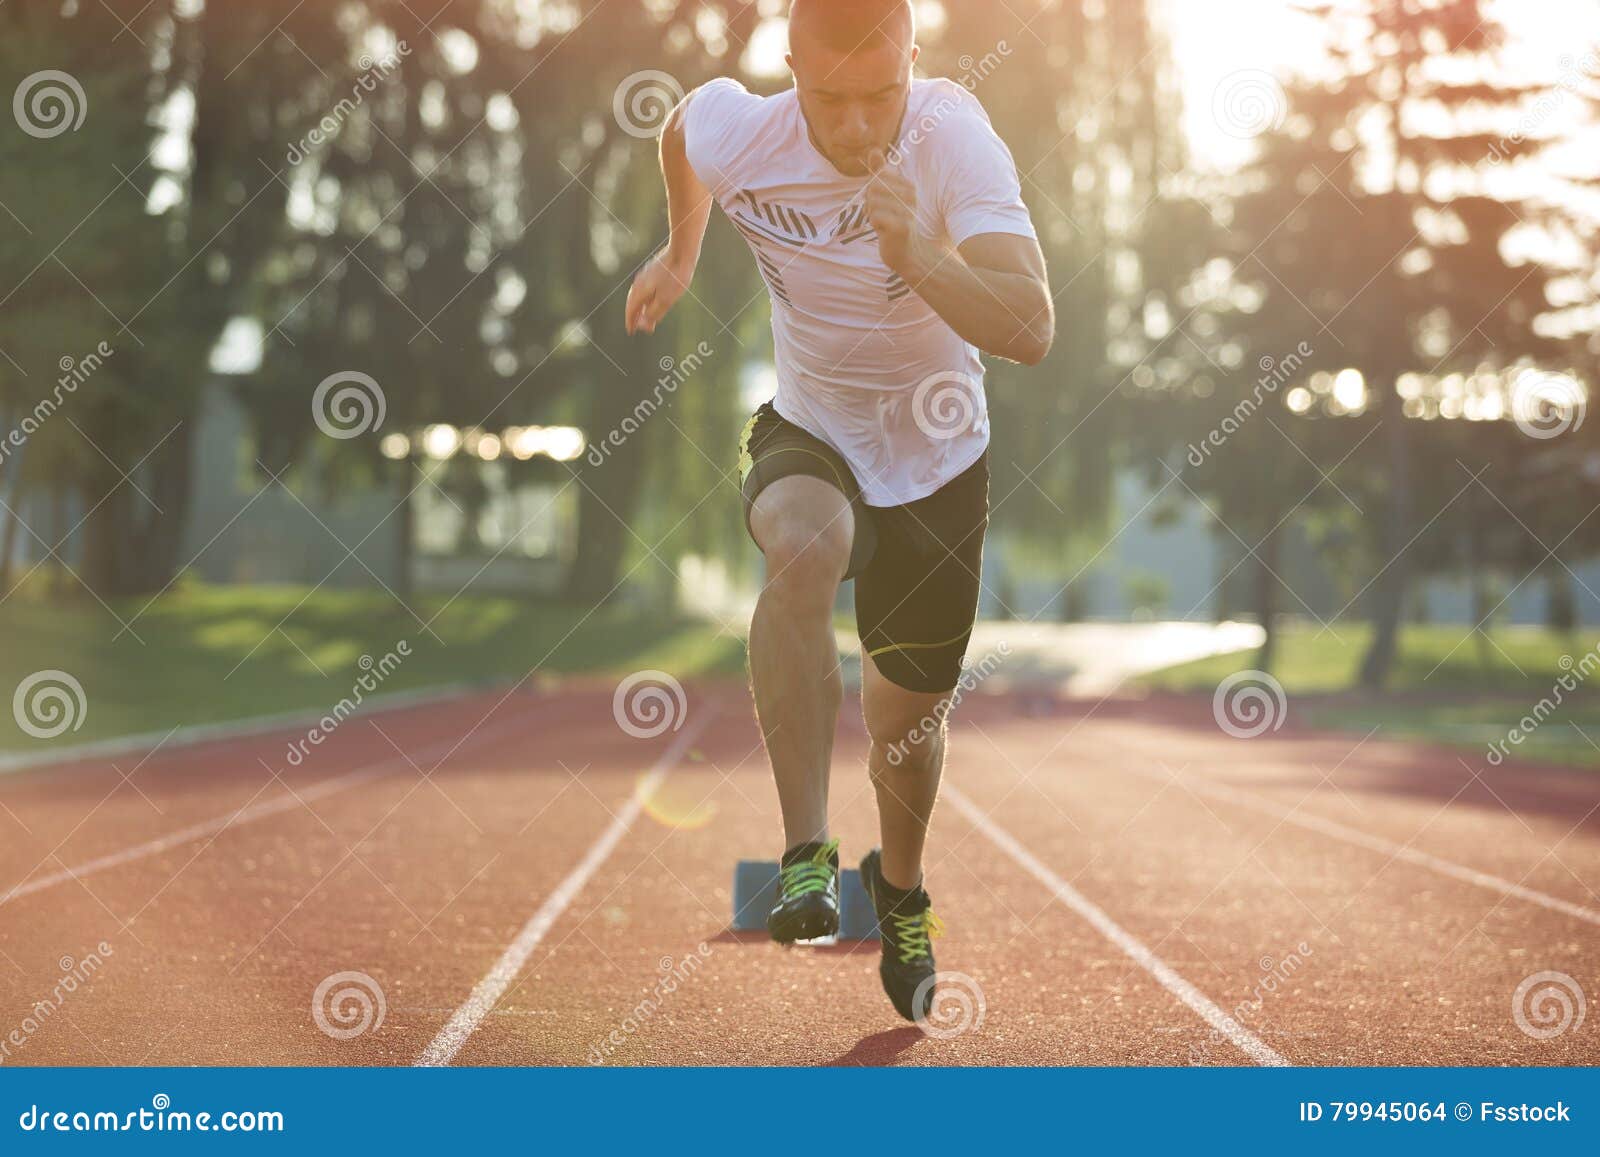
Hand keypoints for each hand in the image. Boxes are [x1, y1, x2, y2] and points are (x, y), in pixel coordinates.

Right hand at [625, 247, 694, 334]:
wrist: (682, 251)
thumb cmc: (676, 277)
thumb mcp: (666, 300)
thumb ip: (653, 313)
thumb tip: (643, 326)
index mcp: (640, 291)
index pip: (631, 310)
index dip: (631, 322)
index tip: (631, 332)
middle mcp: (639, 282)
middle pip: (633, 302)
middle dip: (634, 315)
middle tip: (635, 327)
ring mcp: (645, 275)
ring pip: (638, 294)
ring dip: (639, 306)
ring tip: (643, 315)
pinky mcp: (653, 270)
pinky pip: (644, 288)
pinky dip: (645, 297)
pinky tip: (651, 298)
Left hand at [863, 148, 929, 281]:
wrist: (906, 252)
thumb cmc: (894, 222)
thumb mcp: (887, 194)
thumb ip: (880, 172)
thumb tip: (873, 149)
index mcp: (908, 185)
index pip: (878, 176)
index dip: (873, 191)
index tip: (883, 204)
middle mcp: (910, 195)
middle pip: (873, 187)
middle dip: (870, 202)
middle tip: (881, 215)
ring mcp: (907, 210)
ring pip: (872, 202)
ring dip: (872, 215)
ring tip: (883, 223)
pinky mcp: (901, 226)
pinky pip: (875, 216)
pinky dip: (875, 224)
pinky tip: (884, 231)